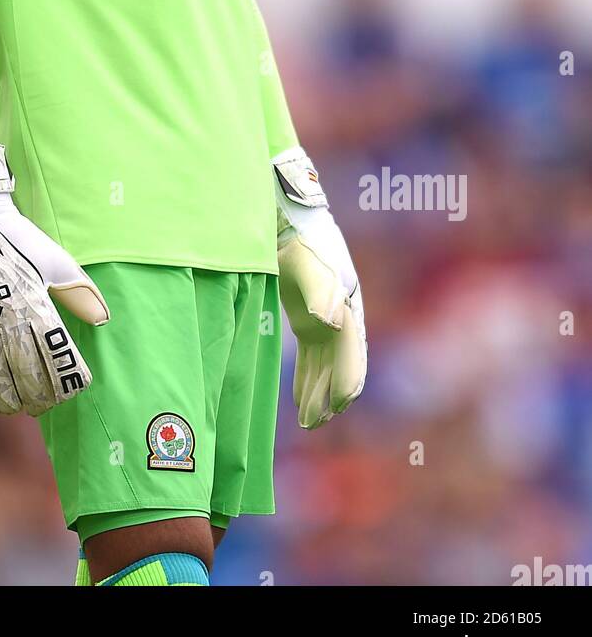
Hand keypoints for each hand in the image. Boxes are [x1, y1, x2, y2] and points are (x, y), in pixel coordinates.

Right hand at [0, 139, 109, 415]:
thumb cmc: (23, 243)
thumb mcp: (58, 262)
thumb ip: (79, 293)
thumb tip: (102, 319)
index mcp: (36, 306)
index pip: (59, 363)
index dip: (70, 384)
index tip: (76, 384)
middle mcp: (7, 323)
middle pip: (28, 386)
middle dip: (41, 401)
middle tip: (45, 399)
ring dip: (9, 402)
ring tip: (17, 398)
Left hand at [272, 146, 366, 428]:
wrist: (285, 214)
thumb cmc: (296, 238)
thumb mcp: (304, 262)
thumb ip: (317, 289)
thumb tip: (330, 320)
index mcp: (347, 300)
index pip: (352, 347)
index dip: (347, 375)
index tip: (340, 404)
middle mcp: (342, 312)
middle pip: (342, 361)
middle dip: (332, 392)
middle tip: (315, 421)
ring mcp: (326, 318)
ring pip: (327, 364)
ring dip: (319, 391)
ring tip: (308, 421)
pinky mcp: (309, 318)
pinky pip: (313, 357)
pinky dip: (309, 378)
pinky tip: (301, 400)